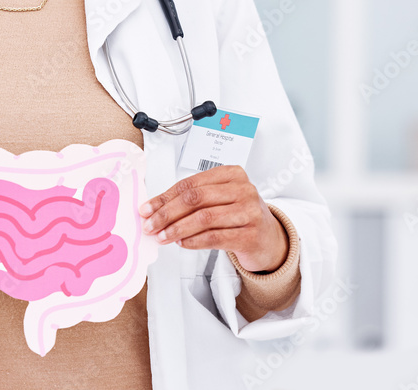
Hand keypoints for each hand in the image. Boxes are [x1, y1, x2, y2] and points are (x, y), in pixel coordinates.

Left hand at [138, 165, 287, 272]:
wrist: (270, 239)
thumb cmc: (239, 215)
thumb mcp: (219, 199)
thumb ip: (192, 200)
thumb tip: (154, 208)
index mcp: (232, 174)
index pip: (190, 183)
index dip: (165, 196)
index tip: (147, 209)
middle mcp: (243, 189)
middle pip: (196, 199)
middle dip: (167, 213)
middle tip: (151, 225)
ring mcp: (250, 212)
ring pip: (204, 218)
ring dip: (178, 229)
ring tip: (163, 237)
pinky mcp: (251, 235)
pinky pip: (216, 237)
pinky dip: (194, 241)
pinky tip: (182, 243)